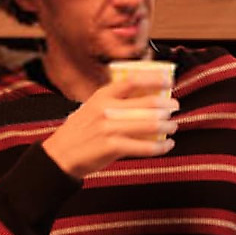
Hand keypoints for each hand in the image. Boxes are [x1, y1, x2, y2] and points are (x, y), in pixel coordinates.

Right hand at [42, 80, 177, 180]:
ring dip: (167, 126)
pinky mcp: (112, 147)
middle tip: (175, 107)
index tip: (169, 80)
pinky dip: (160, 147)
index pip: (132, 81)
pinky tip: (166, 145)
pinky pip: (144, 146)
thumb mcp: (92, 108)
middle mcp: (106, 109)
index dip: (154, 79)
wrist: (60, 155)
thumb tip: (147, 99)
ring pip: (150, 124)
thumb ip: (115, 103)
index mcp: (101, 96)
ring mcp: (109, 128)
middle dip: (167, 105)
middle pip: (147, 103)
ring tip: (173, 127)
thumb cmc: (80, 132)